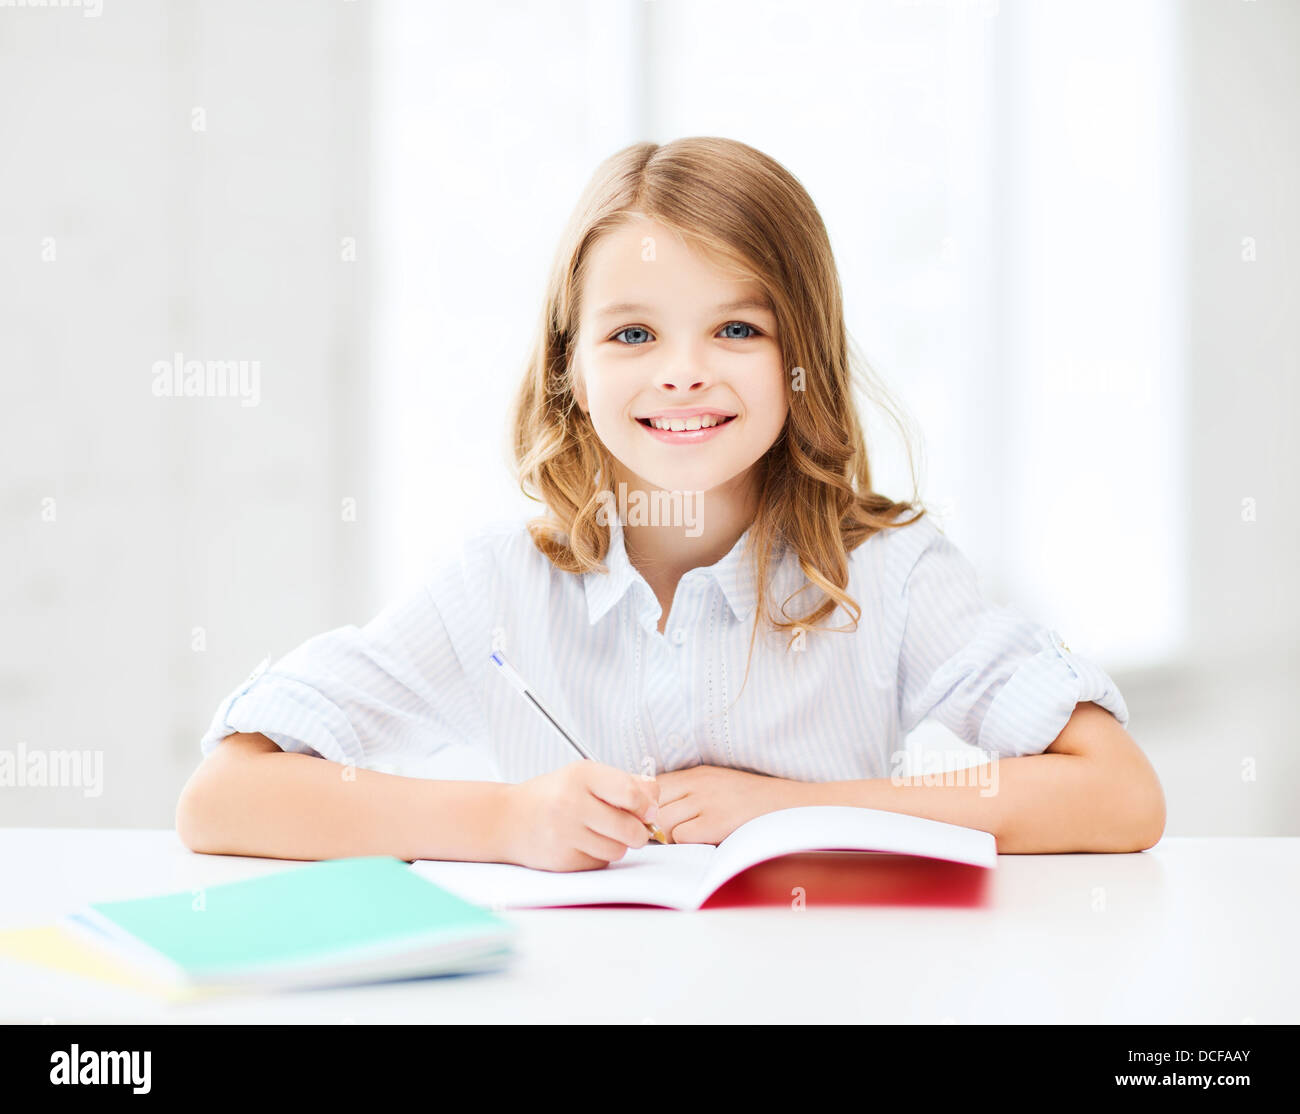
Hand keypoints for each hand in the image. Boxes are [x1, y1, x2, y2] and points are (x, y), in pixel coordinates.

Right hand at [503, 760, 659, 871]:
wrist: (508, 819)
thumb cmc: (552, 796)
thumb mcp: (584, 777)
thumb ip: (623, 783)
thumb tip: (654, 799)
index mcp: (582, 775)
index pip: (631, 793)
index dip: (648, 806)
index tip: (648, 810)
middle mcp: (572, 802)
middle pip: (630, 828)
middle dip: (638, 832)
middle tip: (633, 829)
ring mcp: (565, 833)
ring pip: (618, 850)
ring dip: (617, 845)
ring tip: (601, 833)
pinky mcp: (562, 859)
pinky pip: (600, 863)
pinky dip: (598, 856)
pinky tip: (583, 844)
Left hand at [653, 765, 805, 845]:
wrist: (787, 804)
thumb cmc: (750, 800)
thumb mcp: (715, 784)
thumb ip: (687, 792)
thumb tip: (653, 814)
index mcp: (696, 773)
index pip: (652, 786)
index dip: (646, 806)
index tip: (651, 821)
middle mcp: (698, 783)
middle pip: (652, 805)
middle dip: (651, 825)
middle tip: (660, 839)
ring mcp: (707, 801)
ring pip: (662, 821)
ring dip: (666, 837)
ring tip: (680, 843)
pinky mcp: (717, 821)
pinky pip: (681, 836)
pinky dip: (684, 844)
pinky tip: (699, 844)